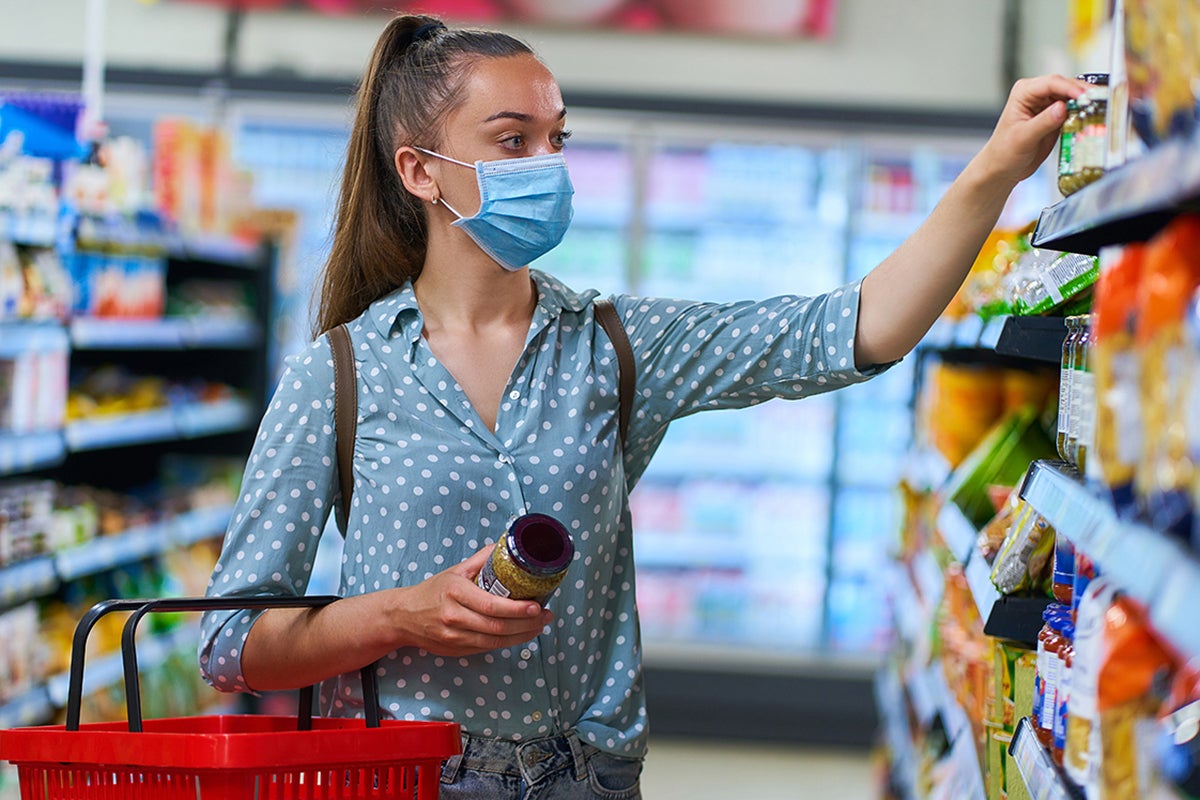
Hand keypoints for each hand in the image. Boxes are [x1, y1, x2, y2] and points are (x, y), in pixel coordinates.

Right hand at [384, 545, 552, 656]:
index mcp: (455, 592)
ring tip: (539, 626)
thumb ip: (481, 560)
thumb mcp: (455, 570)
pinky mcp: (456, 650)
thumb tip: (506, 546)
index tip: (537, 606)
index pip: (491, 605)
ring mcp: (454, 637)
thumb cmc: (432, 591)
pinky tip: (521, 634)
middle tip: (546, 616)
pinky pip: (487, 648)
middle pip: (497, 627)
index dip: (517, 609)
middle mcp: (453, 617)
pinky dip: (508, 643)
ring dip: (522, 636)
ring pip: (495, 642)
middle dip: (526, 624)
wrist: (403, 616)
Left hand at [975, 75, 1091, 186]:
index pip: (1052, 84)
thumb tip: (1062, 108)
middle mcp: (1037, 94)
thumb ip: (1043, 122)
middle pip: (1067, 87)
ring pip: (1073, 97)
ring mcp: (1048, 105)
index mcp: (1024, 92)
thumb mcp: (1023, 138)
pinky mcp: (1057, 117)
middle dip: (1084, 93)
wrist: (1003, 168)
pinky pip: (1075, 111)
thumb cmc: (1004, 152)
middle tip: (1101, 100)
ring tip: (1103, 107)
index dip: (1070, 88)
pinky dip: (1084, 114)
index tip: (1085, 97)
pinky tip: (1094, 117)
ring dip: (1087, 103)